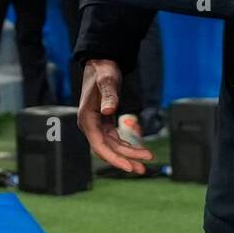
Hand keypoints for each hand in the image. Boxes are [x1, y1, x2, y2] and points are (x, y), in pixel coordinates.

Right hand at [77, 59, 153, 173]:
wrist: (102, 64)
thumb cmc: (103, 71)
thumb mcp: (107, 81)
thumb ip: (109, 95)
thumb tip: (109, 112)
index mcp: (87, 119)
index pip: (99, 146)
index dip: (114, 158)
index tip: (129, 167)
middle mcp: (89, 125)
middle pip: (107, 149)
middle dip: (125, 159)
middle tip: (143, 168)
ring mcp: (96, 125)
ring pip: (112, 146)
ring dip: (128, 154)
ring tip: (146, 160)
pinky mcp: (104, 123)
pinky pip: (114, 140)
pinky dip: (126, 146)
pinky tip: (139, 150)